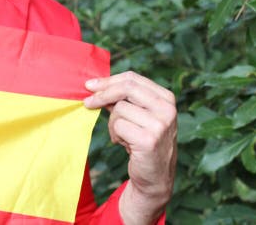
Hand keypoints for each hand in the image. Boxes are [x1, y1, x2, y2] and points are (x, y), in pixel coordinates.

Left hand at [84, 71, 176, 224]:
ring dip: (113, 123)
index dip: (108, 80)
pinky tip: (125, 145)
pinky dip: (115, 135)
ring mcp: (160, 124)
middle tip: (87, 102)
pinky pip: (118, 126)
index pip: (132, 78)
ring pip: (119, 109)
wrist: (155, 176)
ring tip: (123, 136)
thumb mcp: (137, 115)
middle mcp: (167, 109)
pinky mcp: (149, 140)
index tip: (90, 85)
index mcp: (166, 98)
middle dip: (102, 94)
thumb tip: (94, 86)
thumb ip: (121, 99)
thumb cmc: (142, 141)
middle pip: (126, 88)